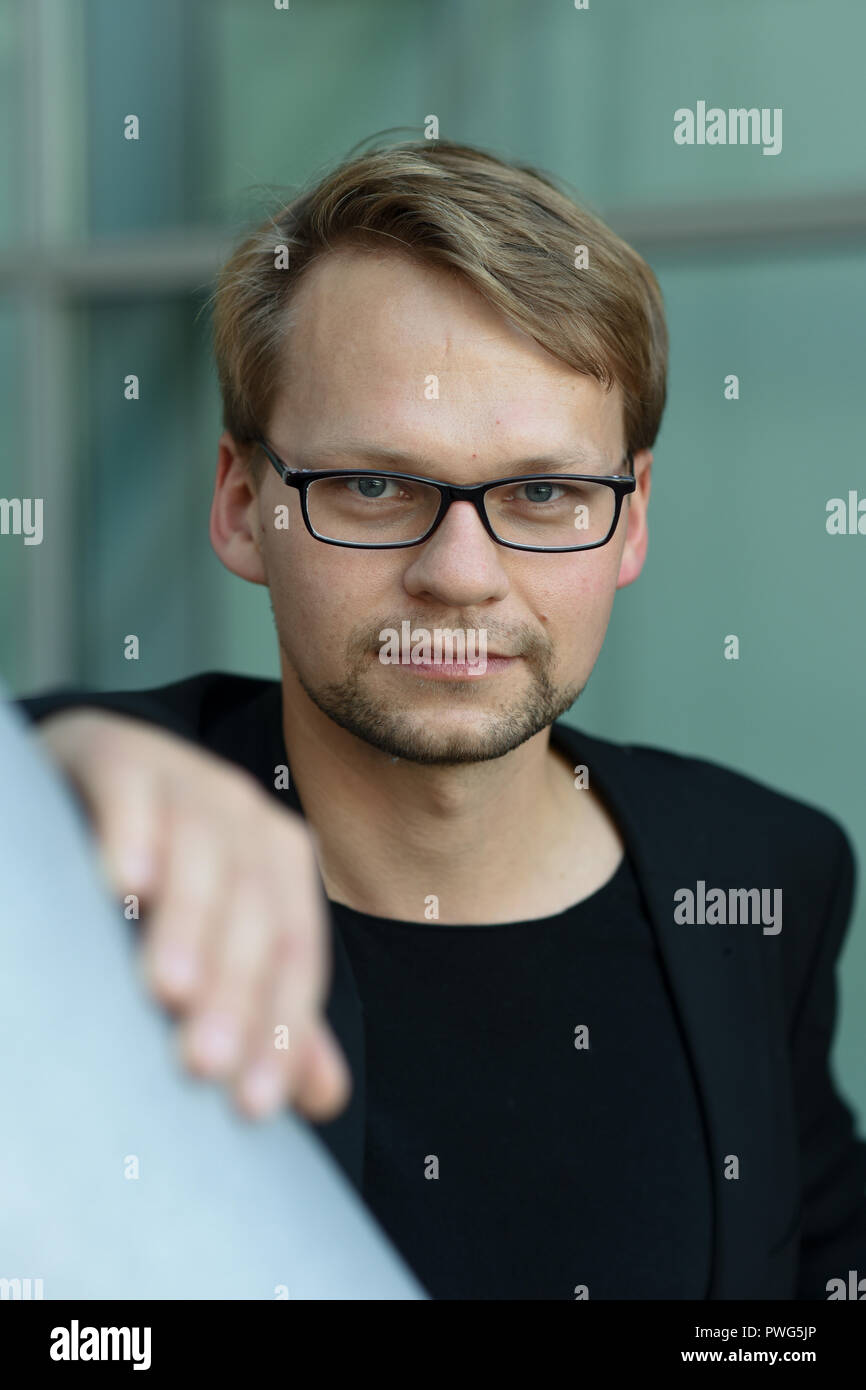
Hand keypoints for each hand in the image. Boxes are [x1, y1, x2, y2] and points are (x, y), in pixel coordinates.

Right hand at [38, 708, 350, 1122]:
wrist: (92, 769)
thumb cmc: (158, 873)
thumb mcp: (216, 936)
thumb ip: (265, 1010)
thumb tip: (325, 1097)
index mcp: (280, 862)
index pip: (293, 953)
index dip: (280, 1028)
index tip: (250, 1103)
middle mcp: (243, 816)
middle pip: (255, 910)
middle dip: (235, 990)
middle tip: (204, 1062)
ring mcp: (184, 776)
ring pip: (202, 853)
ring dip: (190, 923)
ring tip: (170, 990)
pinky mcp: (118, 752)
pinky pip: (133, 791)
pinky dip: (132, 834)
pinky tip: (124, 886)